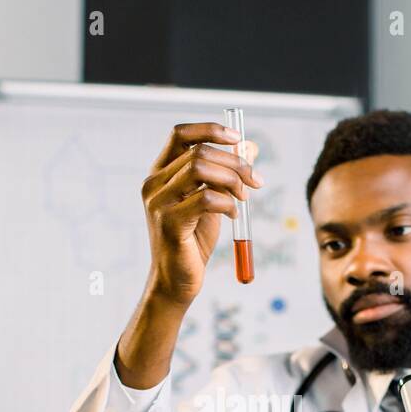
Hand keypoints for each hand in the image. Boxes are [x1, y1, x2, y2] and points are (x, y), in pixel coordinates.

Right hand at [117, 124, 261, 388]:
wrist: (177, 282)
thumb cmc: (193, 241)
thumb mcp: (213, 202)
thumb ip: (227, 175)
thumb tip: (251, 147)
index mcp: (160, 173)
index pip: (181, 133)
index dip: (211, 130)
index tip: (238, 139)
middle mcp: (154, 184)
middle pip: (200, 152)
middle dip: (235, 163)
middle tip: (256, 181)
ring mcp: (158, 202)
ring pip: (201, 168)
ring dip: (232, 180)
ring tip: (245, 199)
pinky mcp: (169, 222)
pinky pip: (206, 199)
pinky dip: (228, 203)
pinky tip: (233, 216)